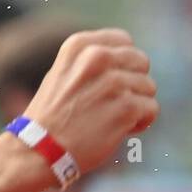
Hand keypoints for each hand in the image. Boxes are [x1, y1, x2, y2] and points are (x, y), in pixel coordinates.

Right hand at [25, 28, 158, 175]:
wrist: (39, 150)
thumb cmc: (52, 117)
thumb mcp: (63, 74)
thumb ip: (92, 62)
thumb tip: (129, 59)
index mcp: (80, 46)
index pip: (124, 41)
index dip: (122, 65)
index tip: (108, 84)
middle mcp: (97, 57)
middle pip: (141, 62)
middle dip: (133, 83)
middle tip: (112, 104)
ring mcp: (113, 82)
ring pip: (148, 87)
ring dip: (136, 106)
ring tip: (110, 119)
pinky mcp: (126, 107)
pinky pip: (151, 109)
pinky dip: (140, 123)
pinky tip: (119, 130)